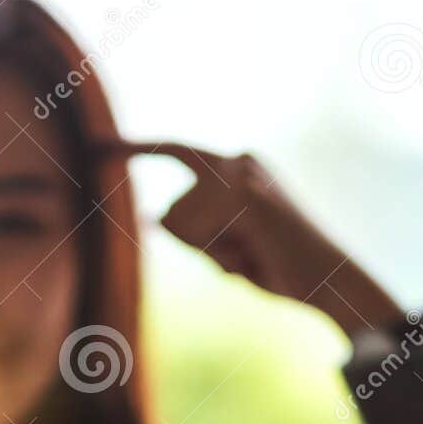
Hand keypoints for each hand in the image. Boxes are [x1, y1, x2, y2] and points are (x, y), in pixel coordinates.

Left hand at [100, 139, 403, 338]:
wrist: (327, 279)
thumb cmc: (276, 266)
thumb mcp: (223, 244)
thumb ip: (189, 228)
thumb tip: (148, 216)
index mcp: (237, 163)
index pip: (174, 151)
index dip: (132, 148)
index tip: (95, 144)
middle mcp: (238, 159)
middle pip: (170, 214)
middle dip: (196, 249)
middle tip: (245, 256)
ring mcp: (240, 175)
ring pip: (179, 228)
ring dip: (210, 256)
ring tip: (253, 256)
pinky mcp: (242, 197)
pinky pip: (196, 236)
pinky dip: (221, 257)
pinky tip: (255, 255)